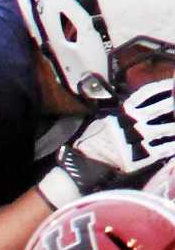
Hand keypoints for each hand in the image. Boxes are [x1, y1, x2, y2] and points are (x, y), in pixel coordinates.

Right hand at [41, 82, 174, 205]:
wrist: (83, 163)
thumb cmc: (93, 141)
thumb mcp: (106, 118)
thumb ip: (124, 111)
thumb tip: (141, 105)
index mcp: (124, 111)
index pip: (149, 94)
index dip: (163, 89)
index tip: (171, 85)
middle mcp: (133, 123)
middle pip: (161, 109)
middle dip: (174, 105)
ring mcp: (138, 140)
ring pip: (165, 129)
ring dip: (174, 126)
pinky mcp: (140, 158)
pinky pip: (162, 149)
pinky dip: (171, 145)